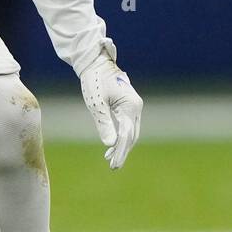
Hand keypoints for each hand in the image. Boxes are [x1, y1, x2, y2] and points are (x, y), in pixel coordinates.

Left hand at [80, 49, 142, 169]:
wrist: (96, 64)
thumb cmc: (95, 81)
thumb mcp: (96, 103)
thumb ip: (103, 123)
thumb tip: (110, 144)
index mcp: (130, 106)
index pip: (126, 134)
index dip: (120, 151)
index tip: (113, 164)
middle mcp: (136, 107)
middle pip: (132, 135)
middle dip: (123, 151)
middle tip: (113, 166)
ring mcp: (134, 107)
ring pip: (131, 132)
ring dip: (122, 146)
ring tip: (111, 160)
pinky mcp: (129, 107)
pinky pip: (128, 126)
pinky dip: (121, 137)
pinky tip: (111, 147)